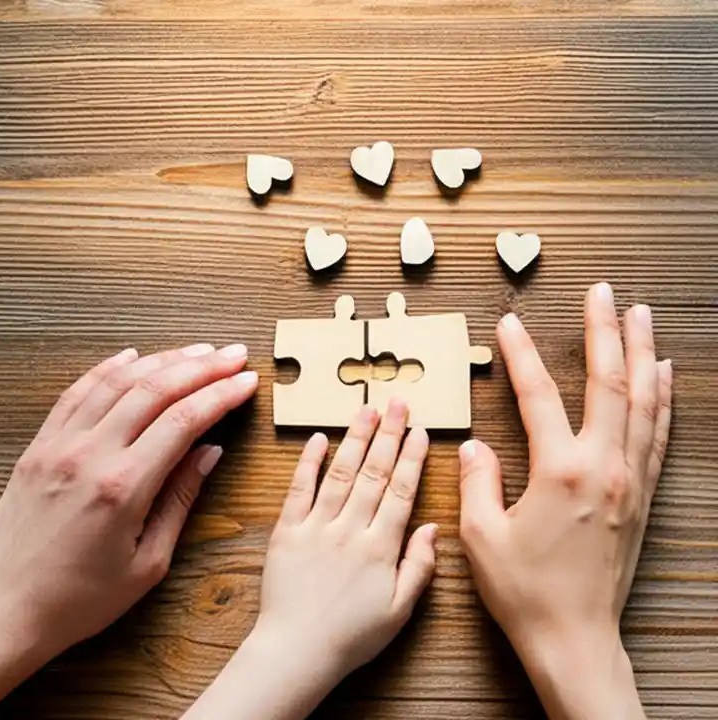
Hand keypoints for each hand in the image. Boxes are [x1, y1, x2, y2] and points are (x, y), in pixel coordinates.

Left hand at [0, 344, 257, 719]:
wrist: (10, 608)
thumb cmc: (81, 599)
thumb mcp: (148, 562)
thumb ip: (180, 500)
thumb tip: (209, 452)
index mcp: (122, 487)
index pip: (183, 421)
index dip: (220, 395)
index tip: (246, 382)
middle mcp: (88, 455)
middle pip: (153, 390)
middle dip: (199, 367)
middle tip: (233, 355)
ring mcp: (58, 446)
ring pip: (115, 383)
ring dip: (159, 361)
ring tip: (195, 352)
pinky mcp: (37, 447)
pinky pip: (75, 393)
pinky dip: (107, 370)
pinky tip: (131, 357)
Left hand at [185, 401, 436, 719]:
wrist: (297, 650)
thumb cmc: (351, 636)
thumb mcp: (400, 610)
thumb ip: (419, 567)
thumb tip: (431, 527)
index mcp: (380, 548)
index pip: (401, 491)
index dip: (411, 457)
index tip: (420, 430)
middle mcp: (350, 530)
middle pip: (373, 473)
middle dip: (387, 434)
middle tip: (397, 401)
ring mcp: (316, 528)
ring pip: (340, 473)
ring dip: (354, 438)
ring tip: (365, 408)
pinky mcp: (286, 532)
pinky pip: (298, 490)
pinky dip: (308, 462)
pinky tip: (318, 438)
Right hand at [458, 283, 671, 719]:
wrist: (574, 638)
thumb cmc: (525, 591)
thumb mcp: (481, 535)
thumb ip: (479, 481)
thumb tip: (479, 446)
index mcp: (561, 471)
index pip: (540, 395)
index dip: (521, 355)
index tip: (509, 323)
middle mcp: (604, 467)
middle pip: (609, 383)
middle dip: (605, 331)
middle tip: (602, 292)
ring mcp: (630, 481)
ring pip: (644, 402)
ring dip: (643, 353)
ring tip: (641, 315)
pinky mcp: (642, 499)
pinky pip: (659, 436)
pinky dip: (664, 400)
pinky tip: (665, 376)